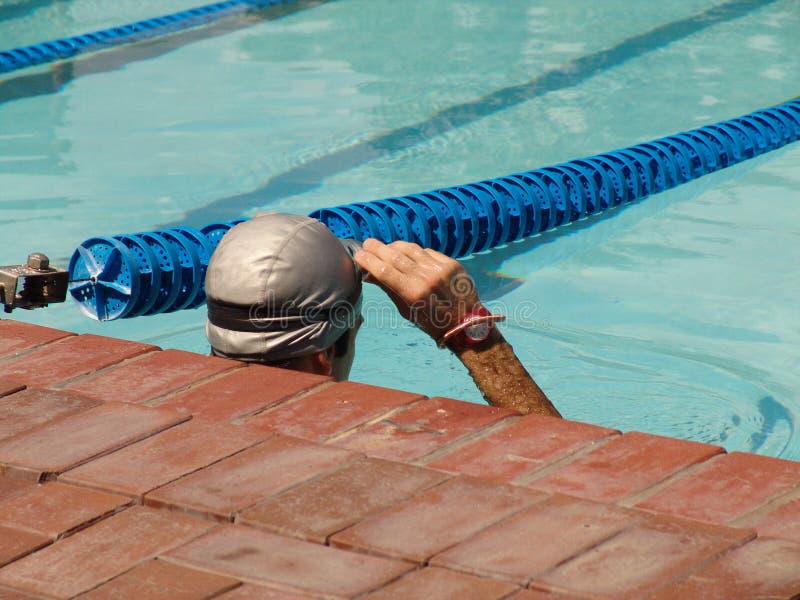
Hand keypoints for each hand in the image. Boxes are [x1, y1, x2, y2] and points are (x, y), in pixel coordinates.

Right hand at [354, 238, 480, 340]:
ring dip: (394, 246)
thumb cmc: (432, 322)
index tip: (358, 255)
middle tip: (367, 244)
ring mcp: (440, 268)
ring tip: (385, 247)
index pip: (384, 270)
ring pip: (411, 249)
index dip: (368, 260)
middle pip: (395, 256)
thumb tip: (369, 274)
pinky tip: (407, 253)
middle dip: (377, 248)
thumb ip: (389, 289)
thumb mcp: (407, 310)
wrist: (466, 323)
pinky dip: (414, 251)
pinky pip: (427, 251)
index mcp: (413, 293)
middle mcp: (426, 278)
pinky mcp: (451, 263)